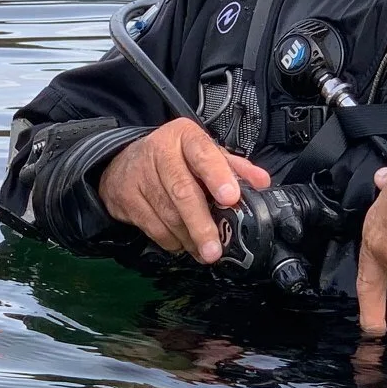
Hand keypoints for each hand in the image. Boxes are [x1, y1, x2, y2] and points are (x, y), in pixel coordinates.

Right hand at [98, 118, 270, 262]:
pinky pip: (154, 228)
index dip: (218, 176)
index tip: (230, 197)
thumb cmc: (174, 158)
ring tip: (205, 251)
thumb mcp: (204, 153)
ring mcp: (140, 175)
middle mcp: (160, 152)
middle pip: (182, 191)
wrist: (123, 162)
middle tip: (215, 248)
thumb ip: (234, 167)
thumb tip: (262, 182)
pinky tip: (183, 243)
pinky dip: (172, 241)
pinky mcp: (126, 198)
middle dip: (201, 224)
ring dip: (190, 239)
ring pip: (168, 215)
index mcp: (185, 136)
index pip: (203, 154)